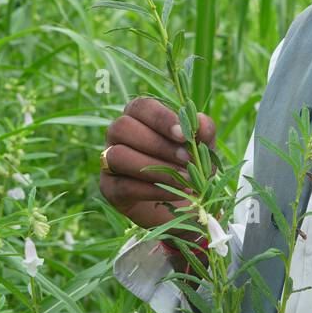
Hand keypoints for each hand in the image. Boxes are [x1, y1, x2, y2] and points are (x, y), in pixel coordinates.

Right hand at [100, 97, 217, 230]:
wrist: (183, 206)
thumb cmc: (189, 166)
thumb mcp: (203, 148)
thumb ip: (204, 132)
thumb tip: (200, 122)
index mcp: (139, 116)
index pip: (141, 106)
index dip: (160, 118)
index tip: (183, 134)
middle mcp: (118, 133)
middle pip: (124, 127)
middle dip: (158, 145)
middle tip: (186, 159)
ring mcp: (108, 160)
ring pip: (118, 155)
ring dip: (154, 168)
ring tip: (184, 179)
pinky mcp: (109, 188)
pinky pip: (123, 186)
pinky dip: (152, 190)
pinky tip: (175, 193)